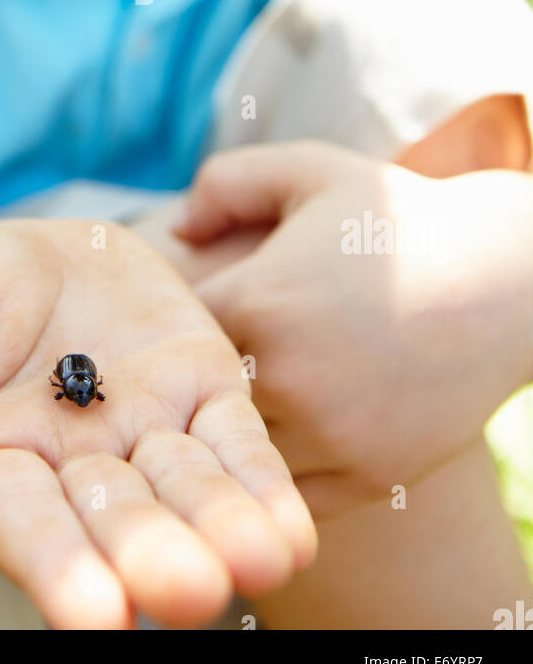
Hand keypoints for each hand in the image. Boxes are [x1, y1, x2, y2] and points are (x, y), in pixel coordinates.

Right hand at [0, 218, 316, 628]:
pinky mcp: (206, 398)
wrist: (51, 246)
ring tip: (257, 562)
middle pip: (118, 523)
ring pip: (188, 494)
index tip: (93, 616)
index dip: (58, 567)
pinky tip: (289, 533)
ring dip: (222, 531)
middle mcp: (78, 471)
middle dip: (154, 556)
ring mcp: (148, 438)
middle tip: (190, 591)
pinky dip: (263, 489)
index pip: (26, 523)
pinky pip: (239, 448)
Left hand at [173, 141, 532, 517]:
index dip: (165, 332)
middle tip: (194, 376)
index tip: (179, 325)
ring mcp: (328, 434)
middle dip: (192, 388)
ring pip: (239, 454)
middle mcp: (285, 376)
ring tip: (247, 404)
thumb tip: (174, 232)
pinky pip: (288, 493)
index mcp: (256, 300)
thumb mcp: (310, 169)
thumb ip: (226, 183)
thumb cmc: (397, 219)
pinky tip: (290, 434)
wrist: (504, 279)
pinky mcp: (367, 477)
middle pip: (195, 401)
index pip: (169, 336)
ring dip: (235, 434)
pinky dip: (281, 473)